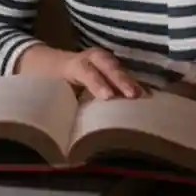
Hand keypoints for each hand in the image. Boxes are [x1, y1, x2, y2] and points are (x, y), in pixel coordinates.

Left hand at [16, 46, 143, 99]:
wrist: (49, 64)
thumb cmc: (51, 84)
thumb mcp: (51, 93)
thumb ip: (61, 107)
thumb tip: (70, 137)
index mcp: (72, 64)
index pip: (86, 71)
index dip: (97, 82)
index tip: (108, 96)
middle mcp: (89, 58)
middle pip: (107, 66)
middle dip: (120, 80)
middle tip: (133, 95)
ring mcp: (101, 60)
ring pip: (117, 68)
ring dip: (130, 82)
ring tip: (144, 96)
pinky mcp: (110, 67)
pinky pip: (123, 74)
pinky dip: (134, 84)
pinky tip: (147, 96)